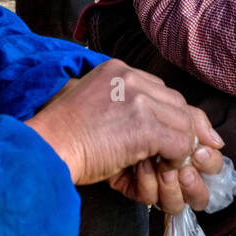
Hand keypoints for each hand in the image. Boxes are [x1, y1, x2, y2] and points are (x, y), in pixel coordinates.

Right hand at [25, 59, 224, 212]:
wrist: (46, 147)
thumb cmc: (63, 135)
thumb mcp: (94, 106)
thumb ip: (122, 105)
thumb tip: (152, 124)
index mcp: (116, 68)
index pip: (161, 89)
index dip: (175, 113)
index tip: (187, 131)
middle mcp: (129, 76)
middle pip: (176, 101)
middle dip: (185, 127)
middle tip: (189, 151)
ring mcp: (138, 98)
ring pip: (182, 121)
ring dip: (179, 146)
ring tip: (167, 162)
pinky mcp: (143, 124)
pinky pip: (178, 142)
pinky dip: (174, 158)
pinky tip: (160, 167)